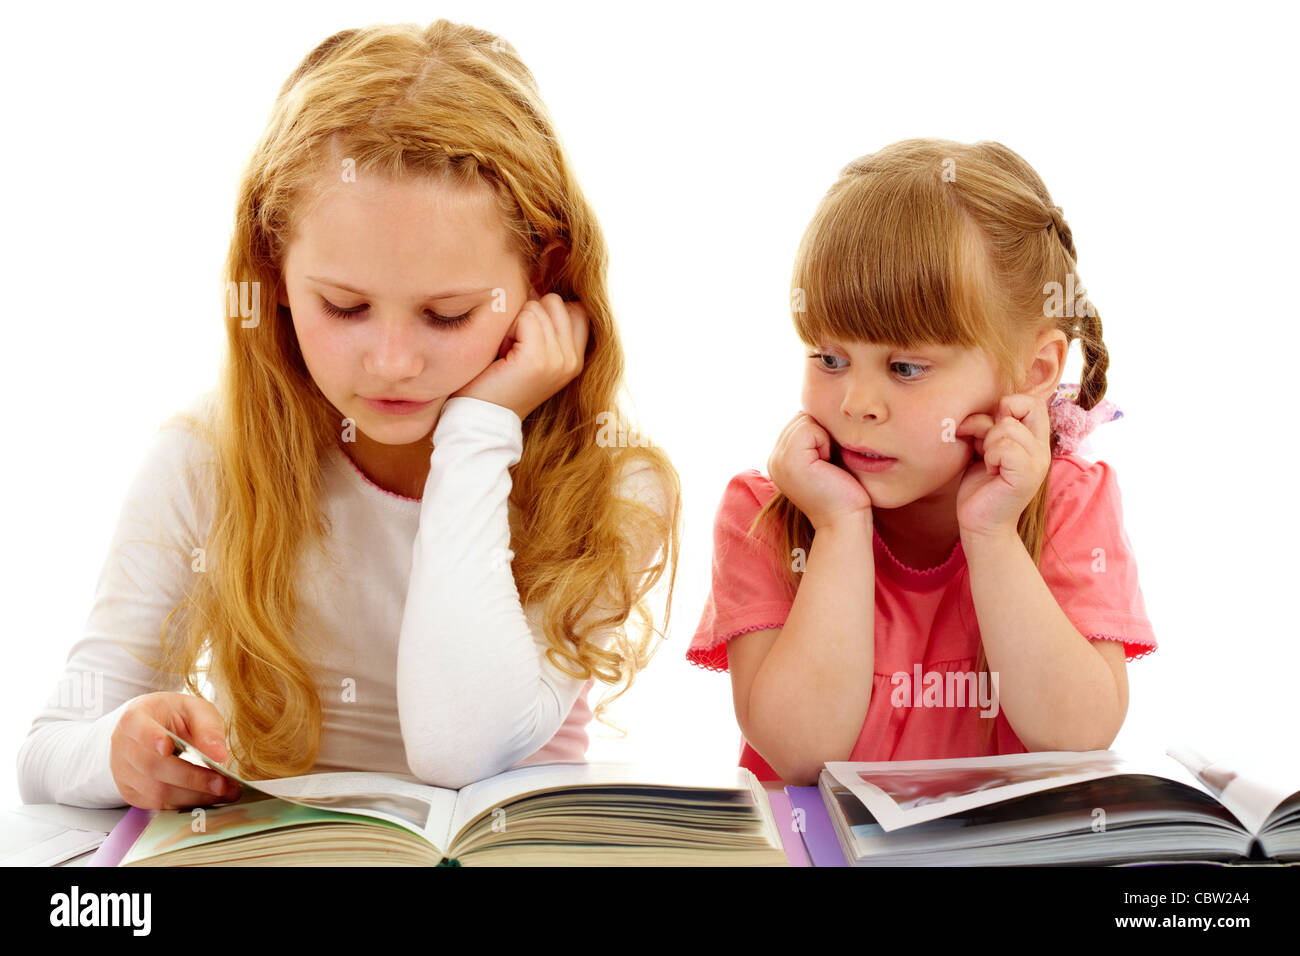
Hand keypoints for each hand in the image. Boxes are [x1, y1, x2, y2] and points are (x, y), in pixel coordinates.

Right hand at [109, 692, 241, 809]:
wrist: (152, 728)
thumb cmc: (174, 716)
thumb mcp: (194, 708)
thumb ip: (207, 727)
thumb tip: (219, 755)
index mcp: (134, 718)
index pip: (136, 728)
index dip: (150, 738)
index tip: (167, 746)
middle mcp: (123, 748)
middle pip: (152, 767)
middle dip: (191, 777)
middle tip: (222, 783)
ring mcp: (124, 774)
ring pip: (156, 791)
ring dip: (193, 795)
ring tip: (225, 792)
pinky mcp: (133, 794)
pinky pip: (159, 805)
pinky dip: (187, 804)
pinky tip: (210, 798)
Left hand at [449, 292, 588, 420]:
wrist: (482, 418)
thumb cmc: (497, 380)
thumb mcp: (529, 350)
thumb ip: (544, 322)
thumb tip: (537, 285)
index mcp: (575, 358)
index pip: (575, 308)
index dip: (544, 310)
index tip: (524, 337)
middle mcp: (573, 360)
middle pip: (555, 302)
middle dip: (528, 314)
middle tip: (512, 346)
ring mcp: (559, 361)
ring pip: (538, 306)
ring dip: (514, 322)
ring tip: (506, 352)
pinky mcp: (538, 360)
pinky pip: (526, 317)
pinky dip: (507, 329)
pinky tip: (501, 353)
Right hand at [768, 411, 872, 531]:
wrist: (844, 520)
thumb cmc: (844, 492)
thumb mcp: (824, 459)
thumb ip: (815, 438)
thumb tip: (819, 411)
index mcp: (780, 460)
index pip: (799, 422)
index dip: (820, 433)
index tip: (829, 461)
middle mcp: (773, 459)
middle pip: (800, 418)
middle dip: (821, 433)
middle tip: (829, 463)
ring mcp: (778, 460)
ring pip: (804, 420)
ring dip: (824, 437)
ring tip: (827, 464)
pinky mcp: (789, 460)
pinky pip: (809, 427)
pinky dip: (824, 440)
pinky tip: (827, 463)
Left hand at [954, 392, 1050, 537]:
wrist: (981, 524)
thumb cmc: (981, 487)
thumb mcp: (983, 448)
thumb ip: (987, 427)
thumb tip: (979, 412)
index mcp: (1035, 441)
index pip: (1032, 401)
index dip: (1007, 407)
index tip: (989, 432)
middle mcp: (1042, 449)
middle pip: (1026, 405)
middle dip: (995, 422)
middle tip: (987, 449)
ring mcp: (1038, 462)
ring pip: (1007, 427)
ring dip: (988, 444)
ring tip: (989, 465)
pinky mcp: (1027, 475)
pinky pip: (1005, 448)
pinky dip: (990, 457)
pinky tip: (990, 472)